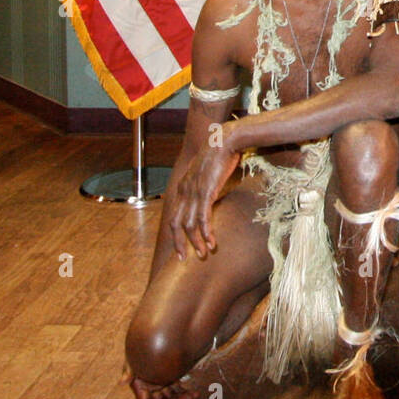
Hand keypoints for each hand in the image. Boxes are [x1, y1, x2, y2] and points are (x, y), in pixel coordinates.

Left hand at [168, 137, 240, 261]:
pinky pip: (203, 217)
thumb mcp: (207, 172)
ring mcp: (194, 192)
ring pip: (189, 224)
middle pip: (176, 224)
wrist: (224, 140)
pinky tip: (212, 241)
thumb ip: (204, 185)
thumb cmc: (219, 154)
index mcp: (183, 186)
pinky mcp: (206, 192)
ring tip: (204, 253)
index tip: (182, 246)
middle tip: (185, 258)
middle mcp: (184, 191)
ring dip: (196, 241)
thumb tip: (209, 195)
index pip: (174, 215)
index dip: (176, 233)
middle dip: (180, 243)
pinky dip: (206, 232)